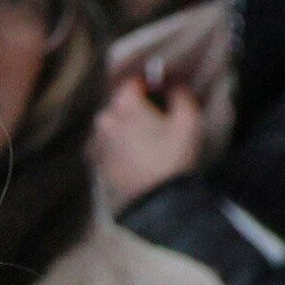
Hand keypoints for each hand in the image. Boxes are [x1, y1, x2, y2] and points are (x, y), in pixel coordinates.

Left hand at [91, 70, 206, 206]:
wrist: (156, 201)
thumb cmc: (173, 157)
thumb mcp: (188, 121)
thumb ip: (180, 95)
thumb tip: (174, 86)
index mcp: (123, 106)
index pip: (132, 83)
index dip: (149, 84)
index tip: (162, 91)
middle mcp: (104, 120)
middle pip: (120, 104)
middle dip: (138, 107)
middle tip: (158, 118)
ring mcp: (97, 142)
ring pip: (113, 124)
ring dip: (128, 126)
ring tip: (149, 139)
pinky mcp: (96, 161)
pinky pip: (109, 143)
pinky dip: (121, 143)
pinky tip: (138, 154)